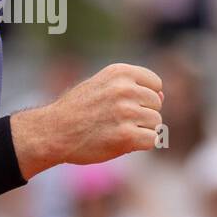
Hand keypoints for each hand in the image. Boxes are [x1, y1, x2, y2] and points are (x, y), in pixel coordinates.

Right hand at [11, 63, 163, 176]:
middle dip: (143, 115)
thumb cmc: (77, 110)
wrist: (54, 131)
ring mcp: (126, 112)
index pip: (155, 84)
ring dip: (141, 130)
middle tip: (118, 122)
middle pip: (156, 105)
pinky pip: (152, 140)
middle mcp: (125, 89)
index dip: (145, 98)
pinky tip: (122, 143)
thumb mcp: (101, 86)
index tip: (126, 106)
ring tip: (118, 131)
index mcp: (120, 72)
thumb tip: (162, 97)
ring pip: (156, 123)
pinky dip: (141, 144)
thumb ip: (131, 87)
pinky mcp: (126, 135)